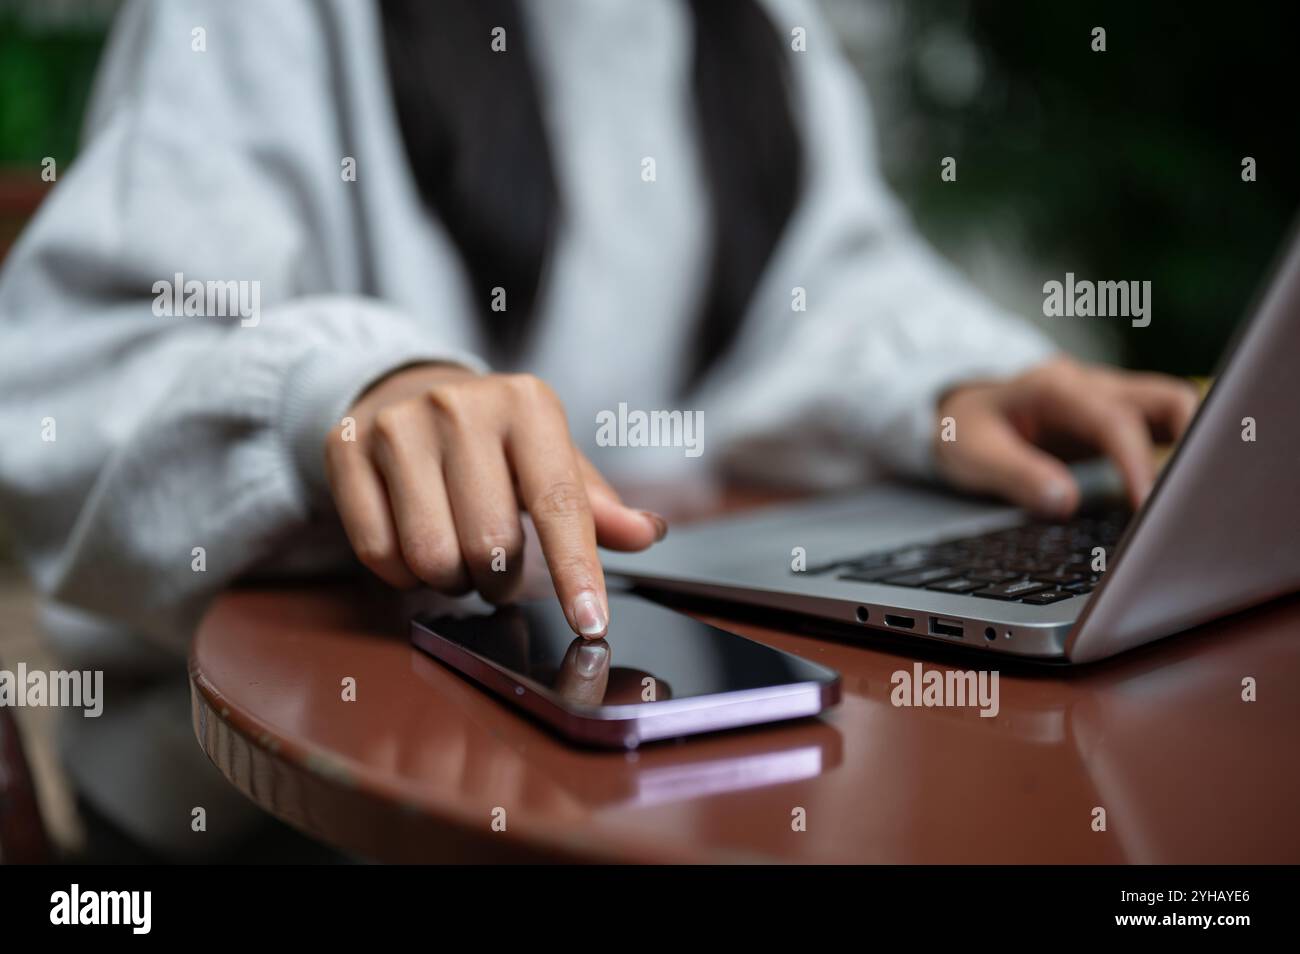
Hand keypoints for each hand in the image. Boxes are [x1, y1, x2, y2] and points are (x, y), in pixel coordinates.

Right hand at [323, 364, 666, 637]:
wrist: (406, 391)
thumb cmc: (494, 441)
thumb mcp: (550, 460)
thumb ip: (596, 505)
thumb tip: (646, 533)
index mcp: (527, 404)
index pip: (559, 504)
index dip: (576, 571)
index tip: (590, 622)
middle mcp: (460, 406)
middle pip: (490, 544)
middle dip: (500, 578)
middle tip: (499, 567)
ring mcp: (397, 425)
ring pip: (431, 555)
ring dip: (452, 579)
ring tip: (459, 554)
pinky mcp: (346, 447)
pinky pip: (378, 554)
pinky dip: (403, 574)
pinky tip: (414, 545)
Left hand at [934, 356, 1198, 516]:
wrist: (957, 410)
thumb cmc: (965, 430)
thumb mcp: (972, 454)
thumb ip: (1017, 476)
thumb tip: (1064, 501)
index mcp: (1055, 388)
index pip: (1114, 421)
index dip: (1137, 464)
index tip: (1149, 506)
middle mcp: (1091, 385)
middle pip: (1168, 399)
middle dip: (1192, 444)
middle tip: (1192, 500)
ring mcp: (1108, 399)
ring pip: (1173, 409)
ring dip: (1191, 449)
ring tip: (1192, 500)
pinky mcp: (1116, 419)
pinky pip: (1161, 429)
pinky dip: (1176, 455)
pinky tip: (1175, 494)